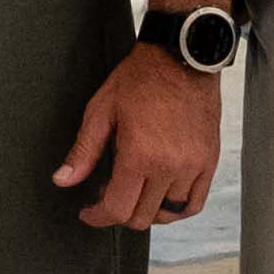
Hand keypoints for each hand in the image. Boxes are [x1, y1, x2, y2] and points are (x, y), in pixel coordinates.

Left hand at [52, 42, 221, 229]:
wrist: (182, 57)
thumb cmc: (142, 78)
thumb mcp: (102, 110)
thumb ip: (84, 151)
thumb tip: (63, 180)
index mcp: (140, 155)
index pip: (117, 208)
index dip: (98, 217)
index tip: (89, 213)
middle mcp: (170, 166)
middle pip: (142, 217)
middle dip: (119, 214)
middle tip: (109, 195)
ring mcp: (193, 166)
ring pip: (168, 214)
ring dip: (147, 212)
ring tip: (135, 193)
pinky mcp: (209, 161)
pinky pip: (194, 203)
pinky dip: (177, 209)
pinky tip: (162, 198)